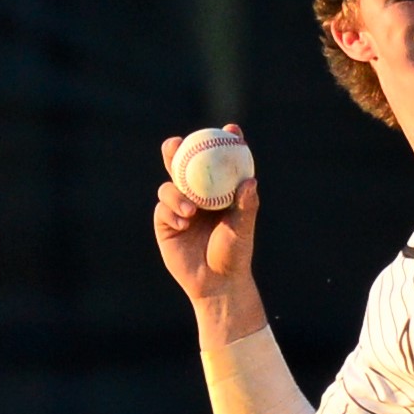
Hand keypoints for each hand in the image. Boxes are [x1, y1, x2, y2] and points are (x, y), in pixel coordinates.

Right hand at [154, 123, 265, 341]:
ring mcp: (180, 206)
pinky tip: (183, 222)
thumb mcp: (242, 230)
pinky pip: (163, 206)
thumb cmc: (234, 255)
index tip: (231, 129)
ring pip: (170, 184)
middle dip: (179, 148)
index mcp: (219, 190)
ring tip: (191, 210)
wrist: (216, 284)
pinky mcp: (165, 221)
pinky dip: (172, 210)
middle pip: (185, 163)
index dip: (224, 141)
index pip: (220, 160)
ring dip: (177, 191)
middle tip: (179, 144)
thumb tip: (250, 181)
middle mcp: (198, 193)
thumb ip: (246, 205)